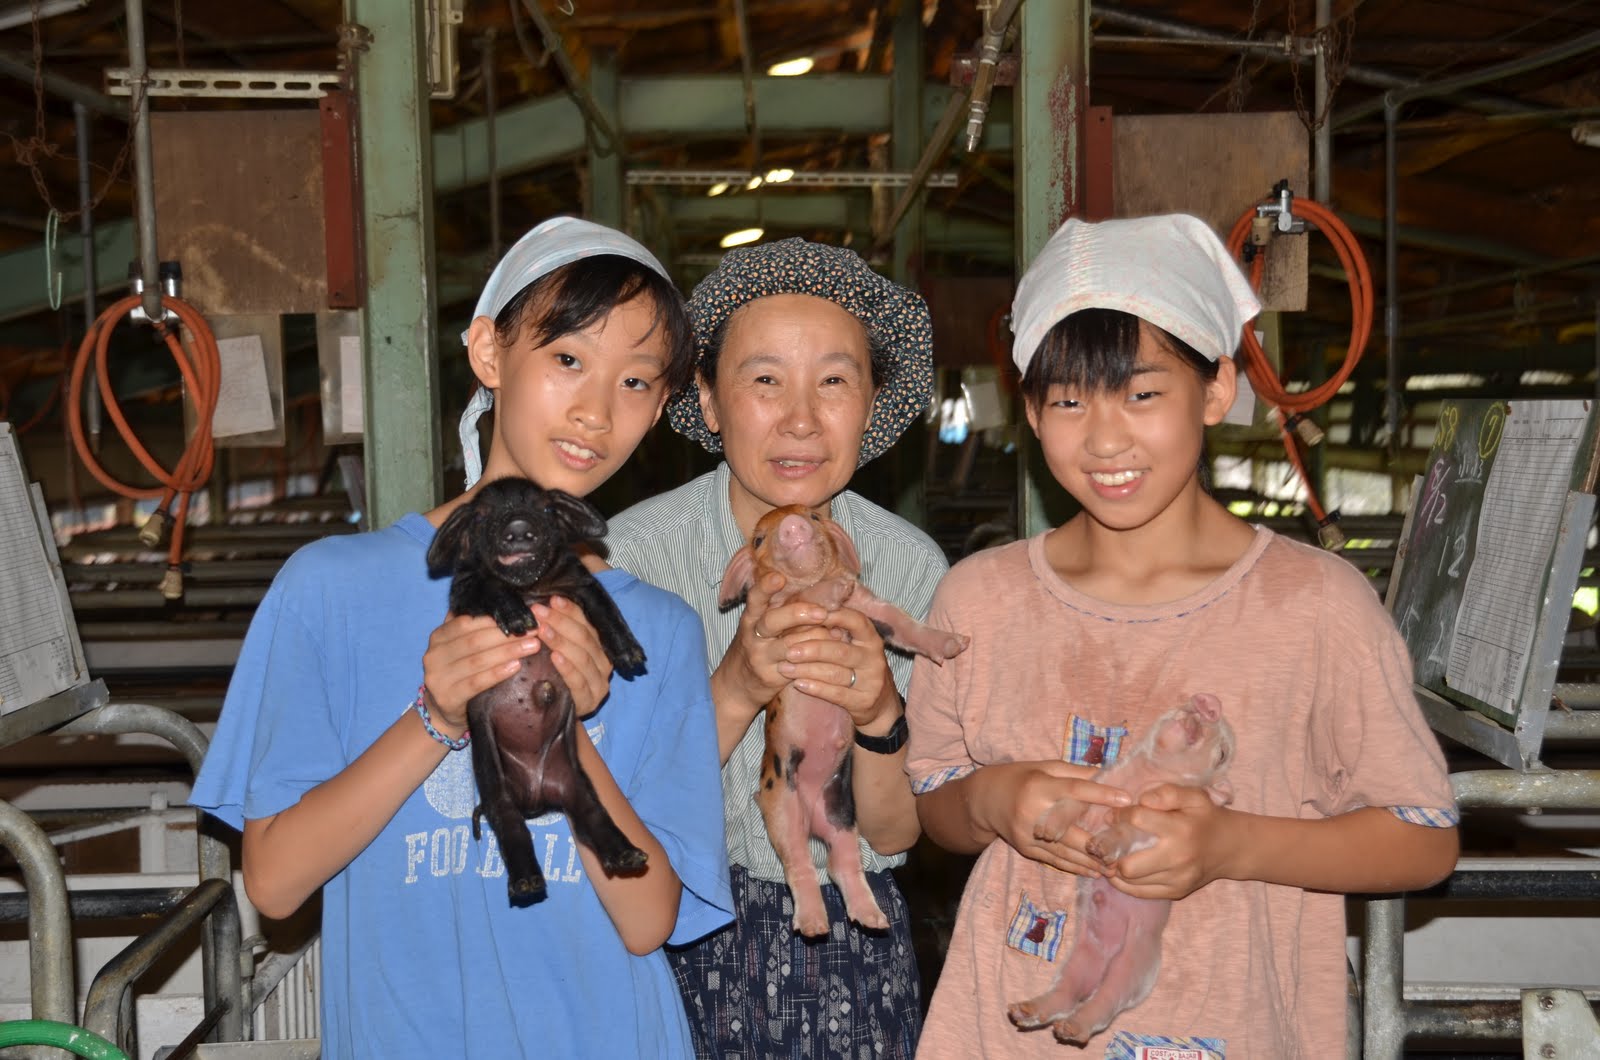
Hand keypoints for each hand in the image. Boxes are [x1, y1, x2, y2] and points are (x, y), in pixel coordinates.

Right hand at [421, 612, 543, 736]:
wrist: (443, 710)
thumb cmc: (460, 672)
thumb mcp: (460, 647)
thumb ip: (473, 628)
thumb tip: (506, 604)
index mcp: (438, 637)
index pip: (466, 623)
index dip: (495, 619)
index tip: (524, 616)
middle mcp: (433, 655)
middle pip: (474, 641)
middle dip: (507, 635)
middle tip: (535, 631)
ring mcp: (438, 678)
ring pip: (477, 661)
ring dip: (508, 652)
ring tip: (533, 646)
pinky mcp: (447, 698)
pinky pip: (475, 683)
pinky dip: (496, 673)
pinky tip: (516, 666)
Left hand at [531, 597, 612, 717]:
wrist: (553, 716)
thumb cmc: (554, 678)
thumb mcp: (558, 651)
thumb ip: (559, 630)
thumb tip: (545, 603)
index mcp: (600, 647)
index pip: (588, 624)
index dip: (571, 611)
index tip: (552, 599)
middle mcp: (604, 664)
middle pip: (585, 638)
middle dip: (561, 622)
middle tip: (539, 612)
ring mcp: (599, 684)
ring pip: (583, 657)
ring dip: (561, 641)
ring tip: (542, 630)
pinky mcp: (589, 702)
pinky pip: (578, 682)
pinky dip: (567, 668)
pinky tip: (554, 657)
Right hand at [715, 572, 829, 713]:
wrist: (736, 684)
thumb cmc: (756, 646)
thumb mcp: (759, 626)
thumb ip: (780, 610)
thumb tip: (819, 591)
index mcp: (751, 618)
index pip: (755, 598)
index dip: (765, 587)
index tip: (779, 578)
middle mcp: (753, 636)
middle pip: (772, 621)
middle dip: (797, 614)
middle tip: (821, 612)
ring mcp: (761, 658)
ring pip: (789, 646)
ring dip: (815, 638)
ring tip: (836, 633)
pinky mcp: (771, 677)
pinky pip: (797, 667)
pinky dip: (816, 660)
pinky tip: (831, 655)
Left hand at [778, 605, 895, 729]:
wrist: (880, 703)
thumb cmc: (857, 666)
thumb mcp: (854, 646)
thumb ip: (835, 631)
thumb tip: (803, 612)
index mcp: (870, 638)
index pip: (856, 621)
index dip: (834, 616)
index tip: (809, 616)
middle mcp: (874, 658)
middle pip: (840, 651)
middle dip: (812, 649)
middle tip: (788, 650)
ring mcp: (871, 681)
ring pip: (835, 674)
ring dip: (807, 670)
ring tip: (785, 668)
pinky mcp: (863, 701)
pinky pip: (836, 694)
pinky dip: (815, 688)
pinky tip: (798, 683)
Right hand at [972, 761, 1131, 875]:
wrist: (983, 799)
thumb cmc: (1018, 777)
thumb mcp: (1044, 766)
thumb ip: (1075, 771)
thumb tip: (1107, 772)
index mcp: (1039, 786)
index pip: (1075, 790)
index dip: (1101, 794)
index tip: (1126, 798)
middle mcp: (1033, 812)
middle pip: (1072, 831)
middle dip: (1100, 842)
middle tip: (1127, 847)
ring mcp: (1028, 834)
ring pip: (1065, 851)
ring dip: (1091, 861)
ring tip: (1116, 867)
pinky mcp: (1025, 849)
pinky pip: (1054, 860)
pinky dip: (1075, 867)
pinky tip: (1094, 872)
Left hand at [1105, 784, 1237, 900]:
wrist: (1231, 848)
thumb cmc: (1206, 817)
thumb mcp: (1194, 796)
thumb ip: (1167, 793)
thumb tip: (1142, 800)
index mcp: (1180, 829)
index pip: (1137, 820)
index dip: (1120, 815)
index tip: (1114, 816)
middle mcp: (1177, 858)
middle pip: (1128, 864)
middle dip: (1112, 852)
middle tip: (1108, 842)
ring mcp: (1177, 880)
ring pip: (1130, 881)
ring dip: (1115, 868)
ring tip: (1112, 855)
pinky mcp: (1176, 892)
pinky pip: (1140, 893)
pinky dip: (1125, 883)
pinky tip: (1121, 870)